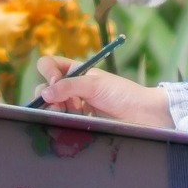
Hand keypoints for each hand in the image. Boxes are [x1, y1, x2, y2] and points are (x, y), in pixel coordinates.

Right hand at [34, 57, 171, 127]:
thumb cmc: (123, 94)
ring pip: (50, 106)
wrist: (143, 115)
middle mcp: (72, 88)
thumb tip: (44, 94)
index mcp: (76, 72)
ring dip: (52, 109)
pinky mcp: (78, 122)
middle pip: (45, 87)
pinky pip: (60, 121)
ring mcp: (74, 106)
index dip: (48, 72)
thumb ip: (68, 86)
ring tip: (62, 114)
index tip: (56, 81)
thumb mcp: (94, 84)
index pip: (50, 65)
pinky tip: (67, 122)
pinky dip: (59, 121)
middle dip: (46, 95)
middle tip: (58, 104)